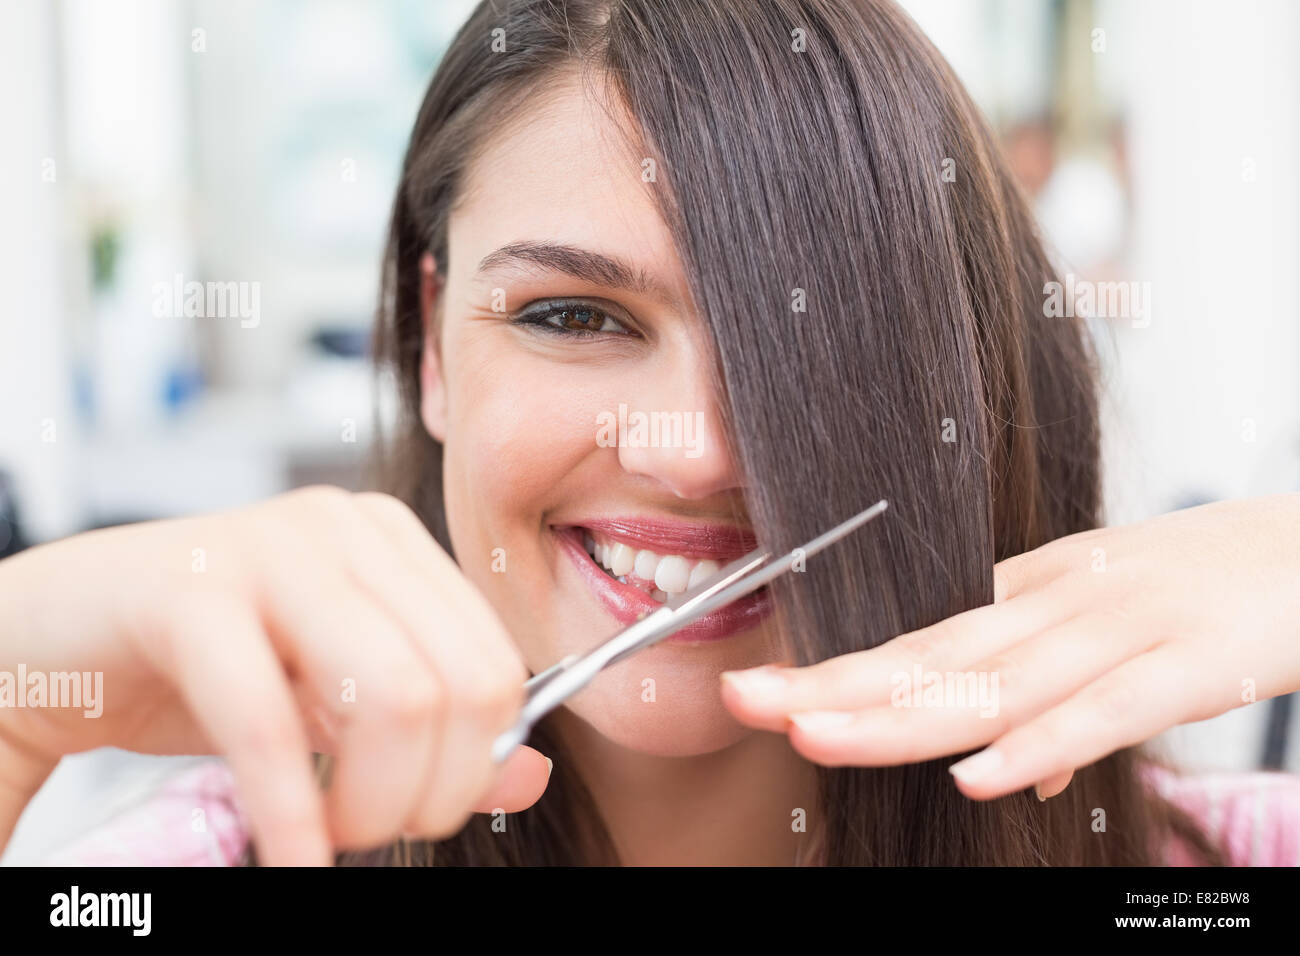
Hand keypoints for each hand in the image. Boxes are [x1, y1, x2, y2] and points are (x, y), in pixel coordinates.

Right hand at [0, 486, 548, 863]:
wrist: (46, 639)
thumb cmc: (194, 668)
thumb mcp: (330, 704)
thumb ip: (434, 735)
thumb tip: (527, 773)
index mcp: (391, 540)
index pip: (496, 664)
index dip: (476, 761)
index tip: (426, 806)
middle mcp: (344, 527)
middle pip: (460, 685)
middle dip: (432, 790)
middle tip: (373, 831)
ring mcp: (270, 548)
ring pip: (395, 697)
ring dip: (370, 803)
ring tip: (325, 834)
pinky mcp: (189, 592)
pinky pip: (271, 723)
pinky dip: (290, 814)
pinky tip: (292, 860)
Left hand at [720, 493, 1299, 799]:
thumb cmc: (1210, 593)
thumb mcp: (1117, 641)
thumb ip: (1056, 701)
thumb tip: (1005, 771)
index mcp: (1039, 598)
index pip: (921, 639)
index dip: (839, 668)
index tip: (763, 690)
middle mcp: (1062, 607)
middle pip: (934, 654)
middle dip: (835, 683)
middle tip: (746, 699)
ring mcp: (1124, 631)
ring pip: (997, 682)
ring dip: (905, 714)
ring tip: (819, 736)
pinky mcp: (1190, 663)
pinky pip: (1107, 710)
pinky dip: (1045, 742)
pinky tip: (981, 775)